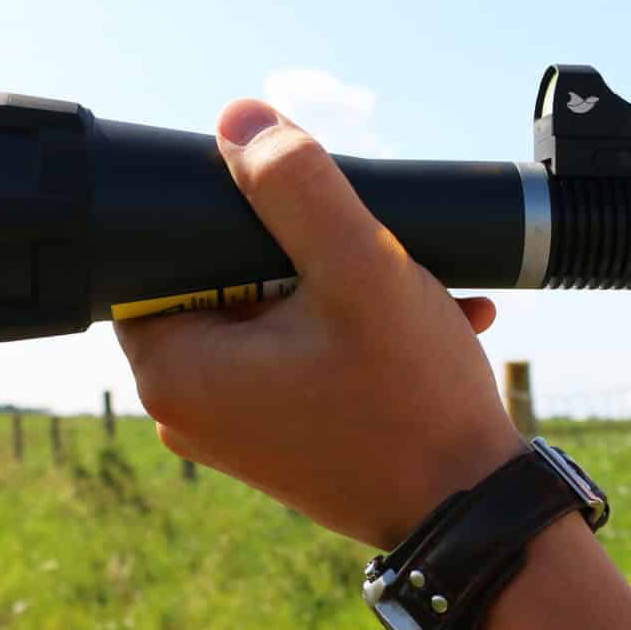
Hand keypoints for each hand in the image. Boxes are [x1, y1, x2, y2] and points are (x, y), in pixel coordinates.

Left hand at [114, 99, 525, 548]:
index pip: (156, 252)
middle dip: (303, 250)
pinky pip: (299, 356)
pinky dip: (352, 332)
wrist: (474, 511)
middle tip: (369, 252)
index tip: (298, 214)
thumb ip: (296, 185)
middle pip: (221, 278)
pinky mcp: (279, 439)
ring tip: (419, 288)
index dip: (226, 213)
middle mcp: (185, 409)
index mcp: (173, 371)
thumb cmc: (412, 401)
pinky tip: (429, 317)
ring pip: (273, 313)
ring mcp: (233, 430)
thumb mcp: (358, 269)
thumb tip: (237, 118)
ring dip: (342, 287)